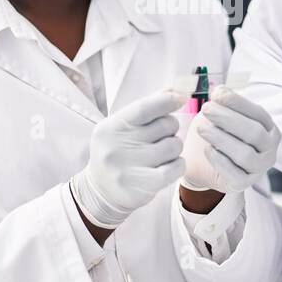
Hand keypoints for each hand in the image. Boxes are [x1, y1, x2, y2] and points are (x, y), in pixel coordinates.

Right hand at [71, 89, 186, 228]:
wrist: (100, 191)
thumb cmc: (117, 152)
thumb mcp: (122, 128)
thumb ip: (146, 109)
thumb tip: (174, 90)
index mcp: (112, 127)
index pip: (144, 108)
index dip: (166, 100)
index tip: (181, 97)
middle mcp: (117, 146)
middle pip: (165, 125)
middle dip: (171, 128)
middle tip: (162, 136)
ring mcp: (128, 167)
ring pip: (174, 146)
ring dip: (174, 148)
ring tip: (163, 153)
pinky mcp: (141, 186)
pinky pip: (175, 168)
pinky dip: (179, 164)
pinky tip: (171, 165)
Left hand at [181, 87, 279, 193]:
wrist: (202, 163)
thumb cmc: (216, 134)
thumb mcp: (218, 115)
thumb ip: (222, 103)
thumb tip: (220, 91)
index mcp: (268, 127)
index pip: (258, 113)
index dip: (238, 102)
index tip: (216, 94)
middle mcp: (269, 148)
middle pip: (254, 132)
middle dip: (228, 119)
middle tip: (206, 109)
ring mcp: (259, 168)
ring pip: (246, 155)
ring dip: (222, 139)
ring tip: (201, 128)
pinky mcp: (244, 184)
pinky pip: (236, 175)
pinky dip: (220, 161)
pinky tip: (208, 149)